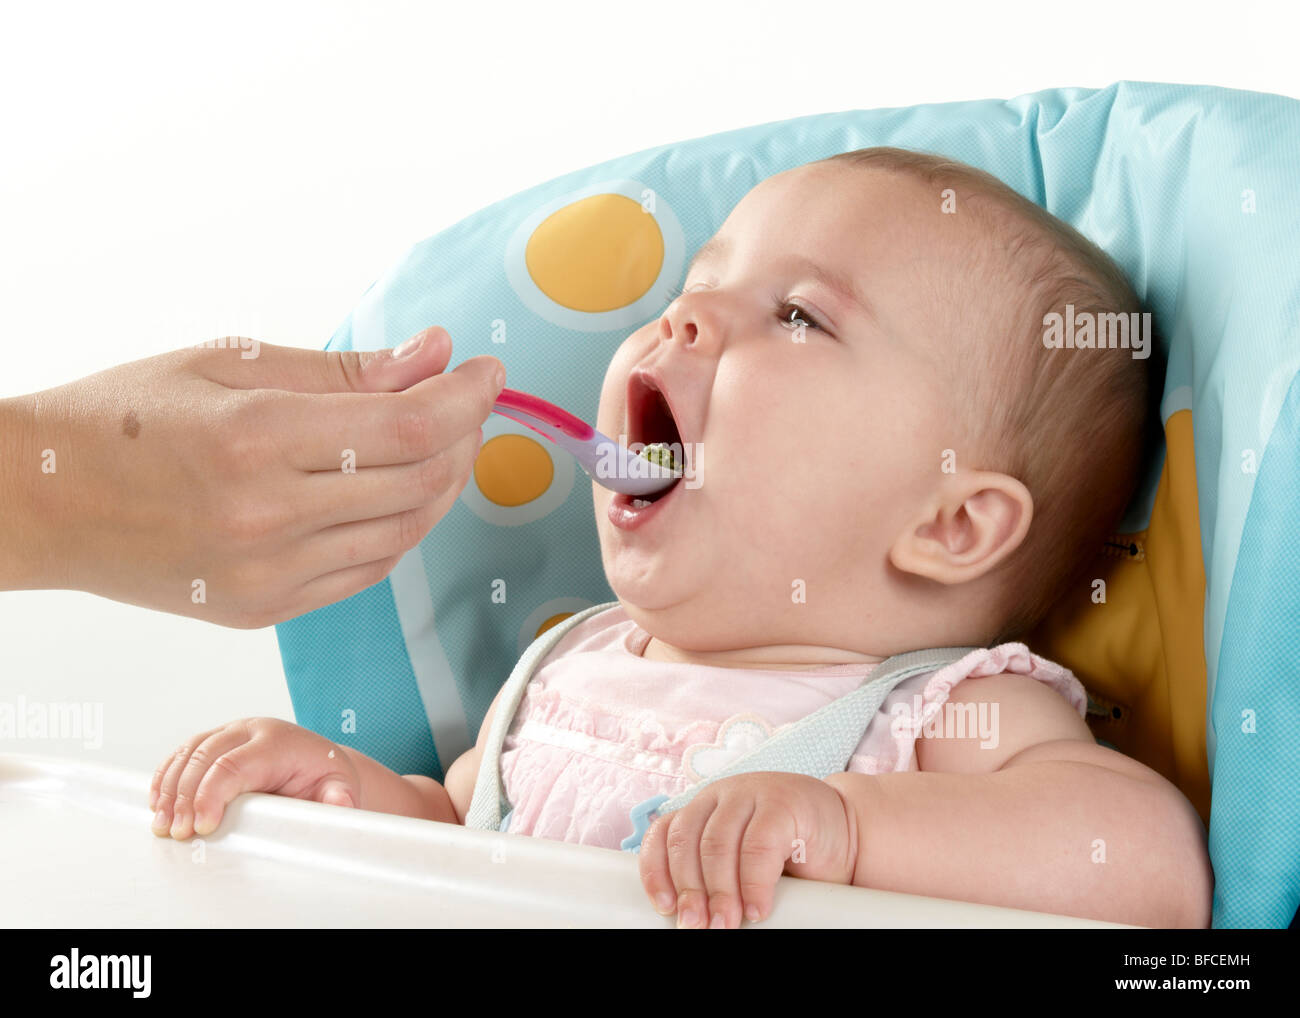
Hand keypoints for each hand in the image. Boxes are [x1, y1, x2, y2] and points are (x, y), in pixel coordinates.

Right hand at [1, 326, 503, 626]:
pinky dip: (399, 528)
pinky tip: (395, 491)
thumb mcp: (230, 363)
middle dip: (464, 436)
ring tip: (436, 442)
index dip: (466, 397)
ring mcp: (269, 575)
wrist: (39, 502)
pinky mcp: (266, 610)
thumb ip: (344, 367)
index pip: (409, 425)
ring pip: (406, 532)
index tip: (486, 372)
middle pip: (421, 482)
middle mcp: (269, 516)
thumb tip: (435, 353)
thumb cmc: (126, 418)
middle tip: (465, 402)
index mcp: (257, 438)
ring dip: (441, 484)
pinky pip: (368, 571)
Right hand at [149, 717, 360, 838]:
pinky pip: (182, 753)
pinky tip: (158, 802)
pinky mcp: (215, 740)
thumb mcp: (338, 786)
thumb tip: (339, 806)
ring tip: (163, 825)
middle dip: (186, 797)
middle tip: (178, 833)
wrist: (319, 760)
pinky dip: (167, 777)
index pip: (234, 764)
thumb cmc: (325, 776)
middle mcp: (250, 731)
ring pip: (189, 753)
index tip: (202, 826)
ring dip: (170, 789)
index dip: (212, 794)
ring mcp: (229, 732)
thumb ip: (338, 798)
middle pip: (204, 757)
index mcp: (276, 742)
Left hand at [637, 772, 856, 928]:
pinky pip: (759, 845)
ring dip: (720, 892)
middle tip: (698, 926)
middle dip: (690, 890)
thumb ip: (716, 874)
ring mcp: (751, 793)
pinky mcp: (783, 802)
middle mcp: (721, 796)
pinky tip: (757, 908)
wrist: (846, 830)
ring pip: (718, 843)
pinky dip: (754, 882)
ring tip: (725, 924)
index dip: (657, 872)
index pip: (665, 834)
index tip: (665, 908)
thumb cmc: (790, 852)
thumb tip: (690, 916)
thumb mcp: (742, 860)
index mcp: (703, 808)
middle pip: (688, 842)